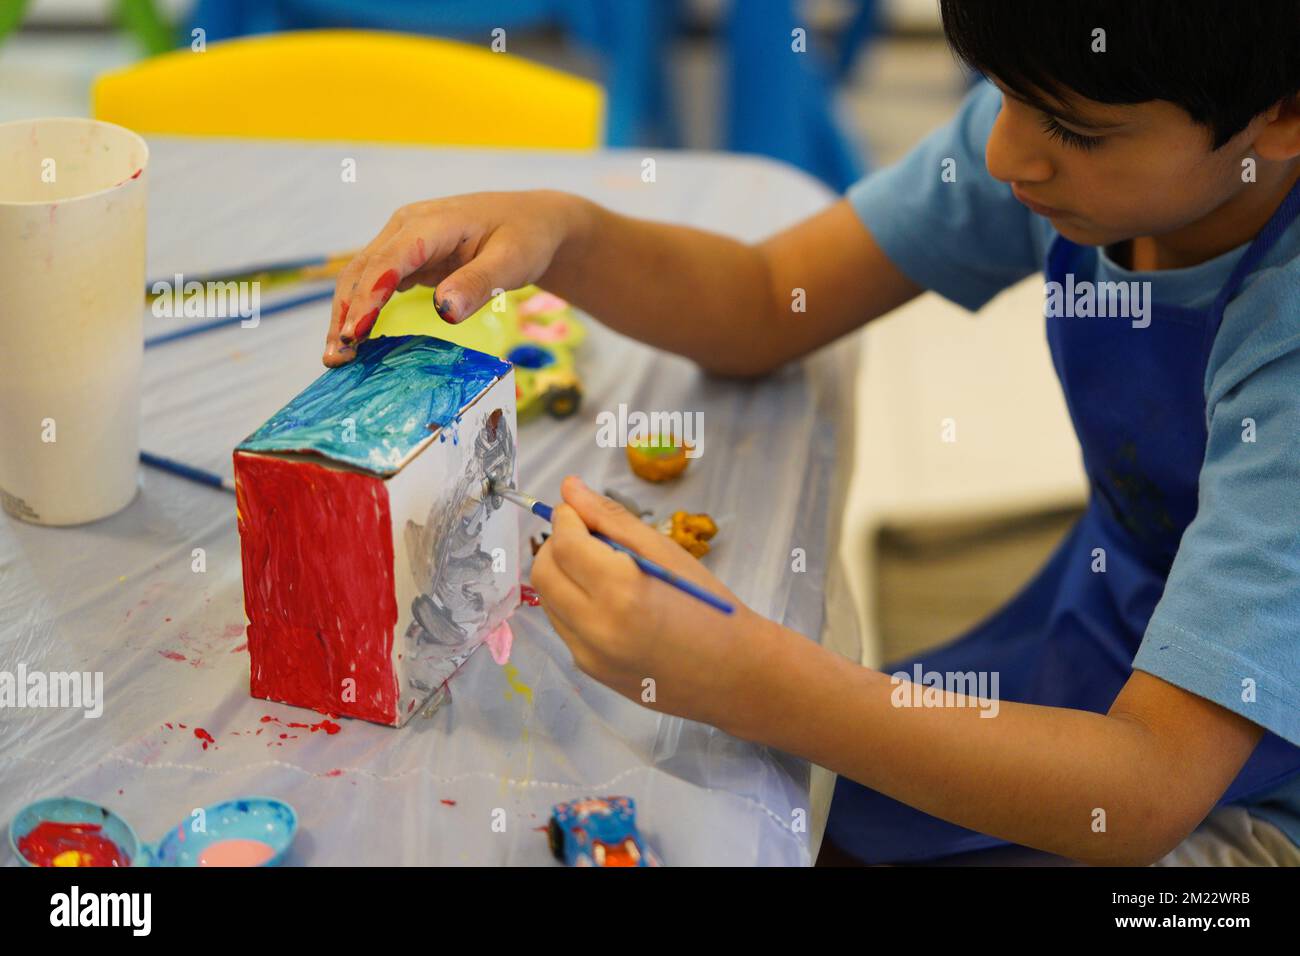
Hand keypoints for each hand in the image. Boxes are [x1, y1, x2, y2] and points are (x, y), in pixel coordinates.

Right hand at [322, 190, 584, 365]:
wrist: (530, 221)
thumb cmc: (525, 238)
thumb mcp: (512, 262)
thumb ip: (478, 284)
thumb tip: (445, 311)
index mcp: (432, 222)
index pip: (390, 260)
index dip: (369, 296)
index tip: (354, 332)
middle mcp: (407, 226)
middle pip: (364, 270)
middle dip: (346, 313)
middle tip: (336, 358)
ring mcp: (402, 240)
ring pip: (361, 277)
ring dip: (346, 315)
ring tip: (336, 357)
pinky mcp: (405, 257)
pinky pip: (374, 283)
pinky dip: (361, 311)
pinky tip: (354, 341)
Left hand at [530, 476, 766, 726]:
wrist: (735, 675)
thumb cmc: (710, 607)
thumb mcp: (665, 552)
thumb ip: (612, 518)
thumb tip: (569, 488)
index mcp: (621, 591)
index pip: (564, 544)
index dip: (565, 519)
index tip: (576, 510)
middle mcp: (596, 627)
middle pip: (543, 574)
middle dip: (555, 546)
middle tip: (585, 536)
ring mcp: (589, 655)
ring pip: (548, 601)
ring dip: (562, 576)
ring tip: (601, 570)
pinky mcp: (590, 671)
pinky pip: (564, 626)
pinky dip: (573, 604)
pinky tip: (608, 601)